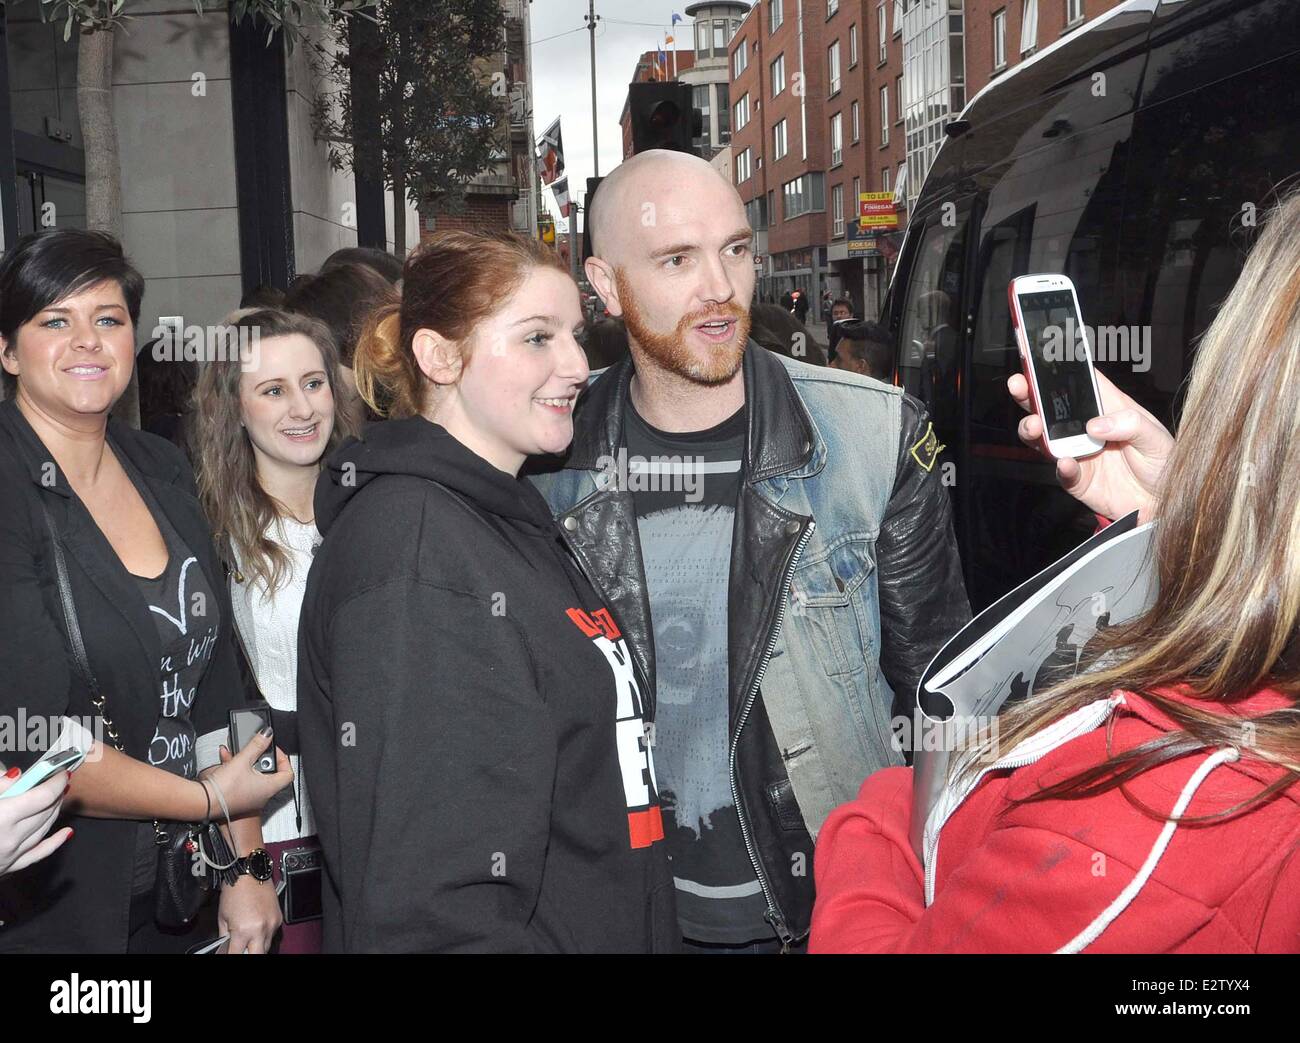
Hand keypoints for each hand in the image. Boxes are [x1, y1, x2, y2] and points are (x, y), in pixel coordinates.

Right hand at [0, 767, 72, 875]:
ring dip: (55, 811)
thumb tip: (16, 775)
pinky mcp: (8, 868)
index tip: (61, 771)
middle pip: (46, 811)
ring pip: (45, 829)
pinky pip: (39, 854)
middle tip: (59, 780)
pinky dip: (55, 842)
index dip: (55, 781)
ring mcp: (10, 856)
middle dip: (56, 794)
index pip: (43, 796)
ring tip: (58, 797)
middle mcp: (10, 838)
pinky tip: (67, 833)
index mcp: (1, 817)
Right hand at [203, 730, 292, 818]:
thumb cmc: (224, 789)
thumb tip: (268, 734)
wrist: (204, 803)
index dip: (283, 759)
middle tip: (256, 752)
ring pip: (255, 776)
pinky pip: (244, 781)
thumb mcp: (242, 760)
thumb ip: (256, 745)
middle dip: (262, 759)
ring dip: (248, 763)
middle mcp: (262, 795)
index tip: (273, 750)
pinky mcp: (239, 798)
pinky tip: (227, 759)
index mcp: (269, 788)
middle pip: (272, 773)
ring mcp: (251, 798)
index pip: (288, 774)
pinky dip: (239, 770)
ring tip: (239, 754)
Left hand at [217, 872, 281, 953]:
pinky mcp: (278, 919)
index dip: (231, 955)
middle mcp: (260, 930)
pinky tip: (257, 929)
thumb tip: (226, 948)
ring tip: (249, 941)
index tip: (230, 953)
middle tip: (242, 950)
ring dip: (257, 947)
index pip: (237, 955)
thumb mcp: (222, 918)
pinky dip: (264, 935)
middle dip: (249, 954)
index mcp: (243, 931)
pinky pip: (272, 934)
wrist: (248, 873)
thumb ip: (225, 937)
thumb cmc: (234, 892)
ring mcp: (272, 924)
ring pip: (266, 947)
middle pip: (257, 956)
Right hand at [1008, 369, 1173, 522]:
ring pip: (1044, 437)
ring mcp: (1078, 452)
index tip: (1039, 354)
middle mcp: (1087, 428)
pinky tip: (1067, 464)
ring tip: (1033, 426)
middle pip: (1052, 406)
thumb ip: (1129, 425)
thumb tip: (1096, 424)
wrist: (1161, 505)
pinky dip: (1062, 468)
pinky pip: (1062, 471)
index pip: (1081, 381)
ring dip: (1033, 429)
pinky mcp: (1076, 479)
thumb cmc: (1163, 465)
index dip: (1060, 367)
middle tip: (1018, 384)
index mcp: (1108, 408)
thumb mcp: (1155, 438)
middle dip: (1030, 393)